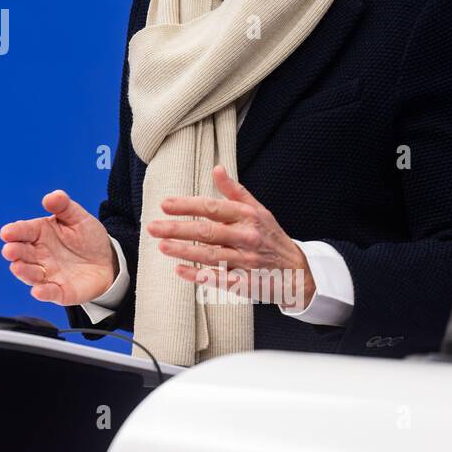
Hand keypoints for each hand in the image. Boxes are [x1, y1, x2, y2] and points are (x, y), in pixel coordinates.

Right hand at [0, 191, 115, 305]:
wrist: (107, 261)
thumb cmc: (87, 237)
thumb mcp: (78, 217)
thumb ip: (64, 206)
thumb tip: (51, 196)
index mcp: (40, 234)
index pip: (23, 231)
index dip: (14, 232)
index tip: (6, 232)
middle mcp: (39, 255)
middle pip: (22, 253)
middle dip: (13, 252)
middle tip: (9, 250)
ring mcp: (48, 274)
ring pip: (31, 274)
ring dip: (23, 272)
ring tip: (17, 267)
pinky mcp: (60, 291)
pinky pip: (50, 293)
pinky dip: (43, 293)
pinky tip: (38, 291)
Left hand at [147, 164, 314, 310]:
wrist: (299, 271)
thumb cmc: (271, 236)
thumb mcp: (258, 210)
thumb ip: (235, 191)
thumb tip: (217, 168)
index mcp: (248, 216)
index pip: (213, 208)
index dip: (188, 205)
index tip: (164, 205)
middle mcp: (247, 237)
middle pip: (208, 232)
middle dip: (178, 228)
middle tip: (152, 226)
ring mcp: (247, 261)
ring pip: (211, 255)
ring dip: (184, 251)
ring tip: (161, 246)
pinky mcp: (246, 282)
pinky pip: (219, 279)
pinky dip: (199, 276)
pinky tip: (179, 271)